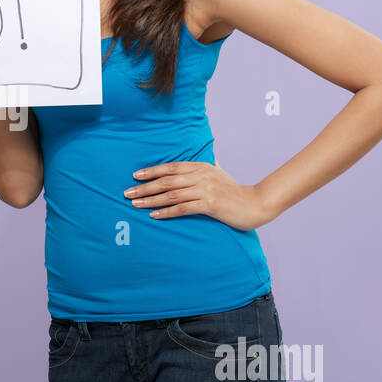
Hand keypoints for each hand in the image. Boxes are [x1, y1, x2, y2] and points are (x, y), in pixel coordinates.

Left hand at [124, 161, 273, 231]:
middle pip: (167, 180)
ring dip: (151, 200)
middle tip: (127, 192)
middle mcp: (201, 176)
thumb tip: (187, 165)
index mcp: (201, 167)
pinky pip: (183, 208)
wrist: (255, 204)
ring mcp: (205, 190)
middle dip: (145, 187)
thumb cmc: (233, 191)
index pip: (171, 167)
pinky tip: (154, 216)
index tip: (135, 176)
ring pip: (172, 194)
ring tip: (135, 204)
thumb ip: (201, 169)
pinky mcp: (210, 205)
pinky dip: (167, 212)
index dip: (151, 171)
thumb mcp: (216, 174)